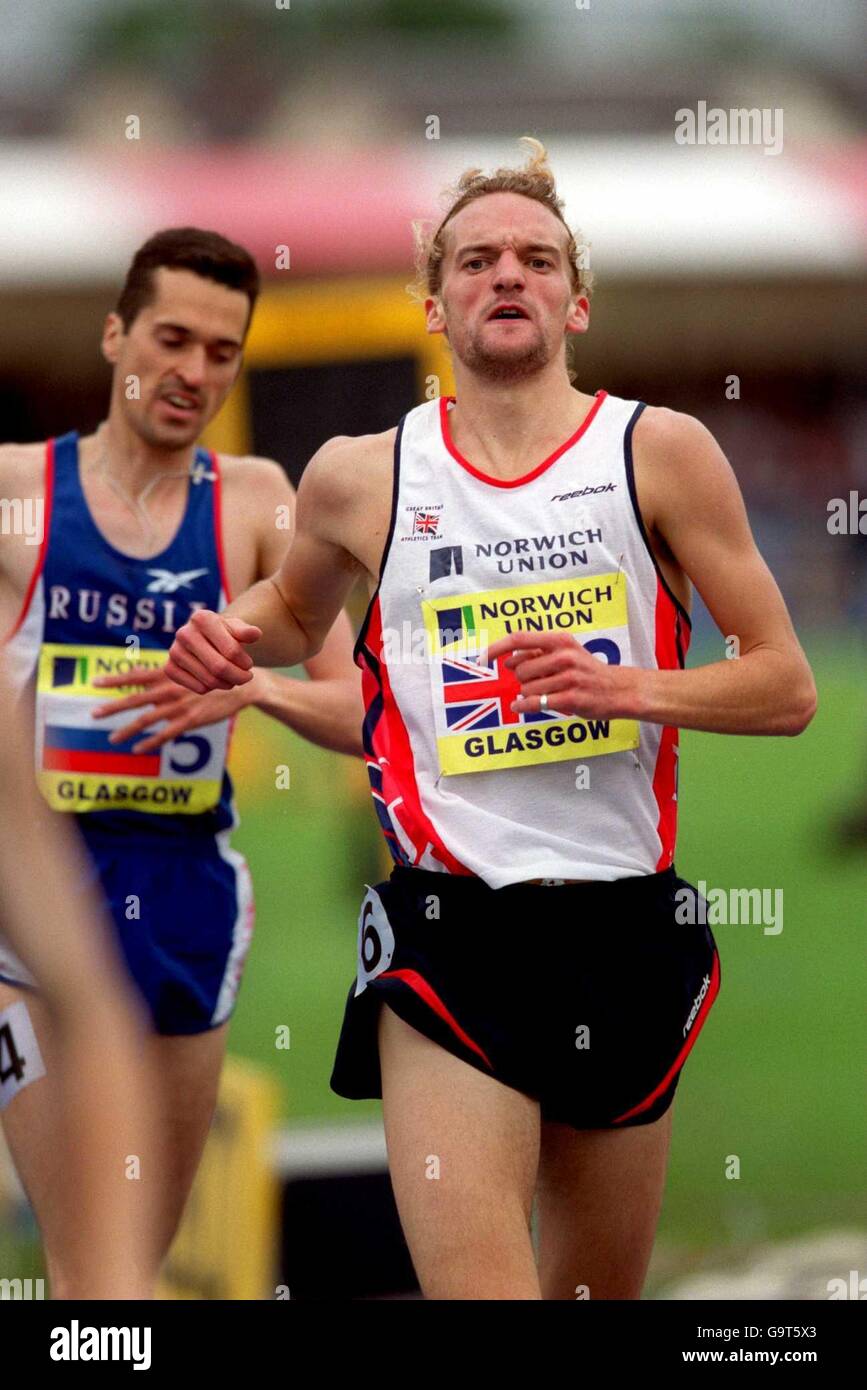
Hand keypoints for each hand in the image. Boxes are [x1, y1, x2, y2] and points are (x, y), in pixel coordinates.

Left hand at [91, 666, 260, 752]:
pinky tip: (138, 749)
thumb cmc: (211, 674)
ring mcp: (179, 705)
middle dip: (112, 707)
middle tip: (93, 714)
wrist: (240, 684)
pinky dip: (150, 742)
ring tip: (112, 738)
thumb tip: (140, 677)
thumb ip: (164, 674)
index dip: (114, 679)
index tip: (94, 682)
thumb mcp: (188, 667)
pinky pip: (165, 734)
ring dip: (127, 730)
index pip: (135, 675)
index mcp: (168, 673)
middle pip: (134, 699)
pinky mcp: (191, 720)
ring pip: (147, 719)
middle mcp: (170, 689)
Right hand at [166, 610, 261, 693]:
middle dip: (239, 677)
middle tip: (247, 678)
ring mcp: (174, 651)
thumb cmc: (226, 633)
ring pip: (209, 681)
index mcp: (202, 618)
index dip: (245, 663)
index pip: (231, 651)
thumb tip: (255, 634)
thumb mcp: (238, 629)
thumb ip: (247, 632)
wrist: (206, 638)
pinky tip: (216, 679)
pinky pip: (198, 688)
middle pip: (219, 668)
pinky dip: (211, 689)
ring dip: (228, 684)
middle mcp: (184, 633)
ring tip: (234, 679)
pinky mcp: (169, 668)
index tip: (249, 664)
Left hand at [483, 631, 636, 719]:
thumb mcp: (567, 652)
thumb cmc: (587, 671)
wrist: (618, 689)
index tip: (482, 658)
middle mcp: (564, 656)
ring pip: (527, 688)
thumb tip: (507, 659)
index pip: (519, 639)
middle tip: (537, 682)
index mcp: (560, 640)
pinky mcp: (571, 698)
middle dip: (522, 679)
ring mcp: (569, 677)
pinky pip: (535, 703)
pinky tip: (519, 705)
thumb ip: (538, 653)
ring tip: (545, 693)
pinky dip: (523, 705)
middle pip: (520, 669)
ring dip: (528, 694)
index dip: (497, 648)